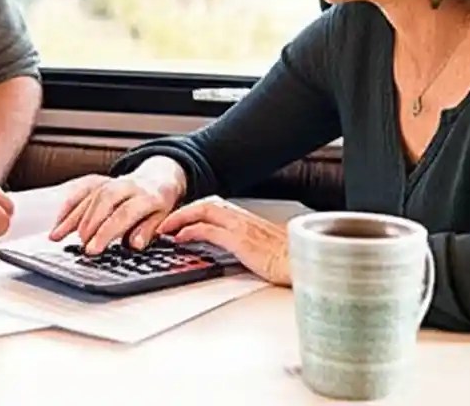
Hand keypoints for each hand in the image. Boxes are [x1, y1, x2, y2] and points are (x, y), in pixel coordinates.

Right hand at [48, 162, 185, 253]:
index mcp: (147, 196)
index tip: (93, 250)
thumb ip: (147, 230)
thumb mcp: (162, 219)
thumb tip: (135, 244)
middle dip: (89, 225)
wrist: (158, 178)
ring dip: (72, 217)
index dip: (106, 232)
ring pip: (89, 195)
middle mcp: (128, 185)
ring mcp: (112, 181)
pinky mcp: (100, 180)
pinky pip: (81, 190)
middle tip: (80, 245)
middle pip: (104, 202)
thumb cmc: (158, 205)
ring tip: (57, 237)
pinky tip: (59, 221)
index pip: (123, 214)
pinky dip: (68, 205)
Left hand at [158, 197, 290, 285]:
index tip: (181, 219)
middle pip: (206, 204)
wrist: (303, 264)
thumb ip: (251, 245)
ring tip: (166, 228)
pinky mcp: (239, 240)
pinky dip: (190, 231)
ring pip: (203, 211)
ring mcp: (241, 227)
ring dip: (181, 218)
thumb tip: (241, 252)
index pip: (216, 207)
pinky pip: (207, 230)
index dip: (196, 211)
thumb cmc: (291, 260)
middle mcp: (244, 218)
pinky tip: (180, 238)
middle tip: (166, 222)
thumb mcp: (267, 249)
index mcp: (250, 220)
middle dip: (184, 211)